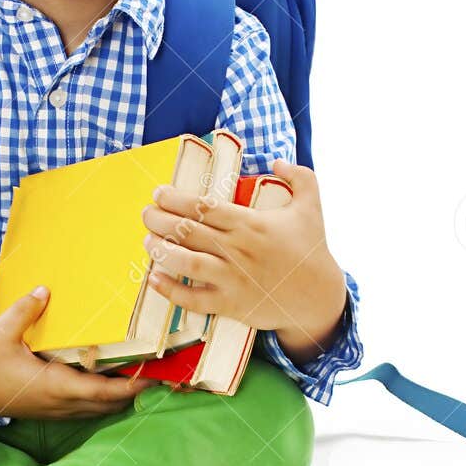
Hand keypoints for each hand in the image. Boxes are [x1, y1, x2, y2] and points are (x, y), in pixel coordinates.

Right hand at [0, 287, 155, 419]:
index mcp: (54, 385)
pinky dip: (104, 399)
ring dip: (121, 396)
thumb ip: (24, 310)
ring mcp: (57, 410)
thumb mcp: (1, 332)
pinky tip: (110, 381)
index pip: (102, 392)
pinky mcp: (52, 411)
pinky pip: (87, 409)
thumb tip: (45, 290)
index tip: (152, 376)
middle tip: (157, 371)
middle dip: (134, 391)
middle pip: (109, 404)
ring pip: (99, 410)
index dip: (130, 387)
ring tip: (140, 374)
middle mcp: (61, 403)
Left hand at [140, 160, 347, 356]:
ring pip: (186, 263)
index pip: (204, 207)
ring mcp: (232, 279)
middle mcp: (238, 250)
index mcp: (251, 224)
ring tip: (146, 241)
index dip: (176, 199)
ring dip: (160, 251)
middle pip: (188, 231)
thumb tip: (277, 161)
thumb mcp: (311, 207)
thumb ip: (300, 177)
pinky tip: (154, 278)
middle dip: (160, 220)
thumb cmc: (310, 249)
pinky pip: (194, 299)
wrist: (319, 298)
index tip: (158, 193)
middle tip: (146, 214)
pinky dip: (170, 290)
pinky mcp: (230, 305)